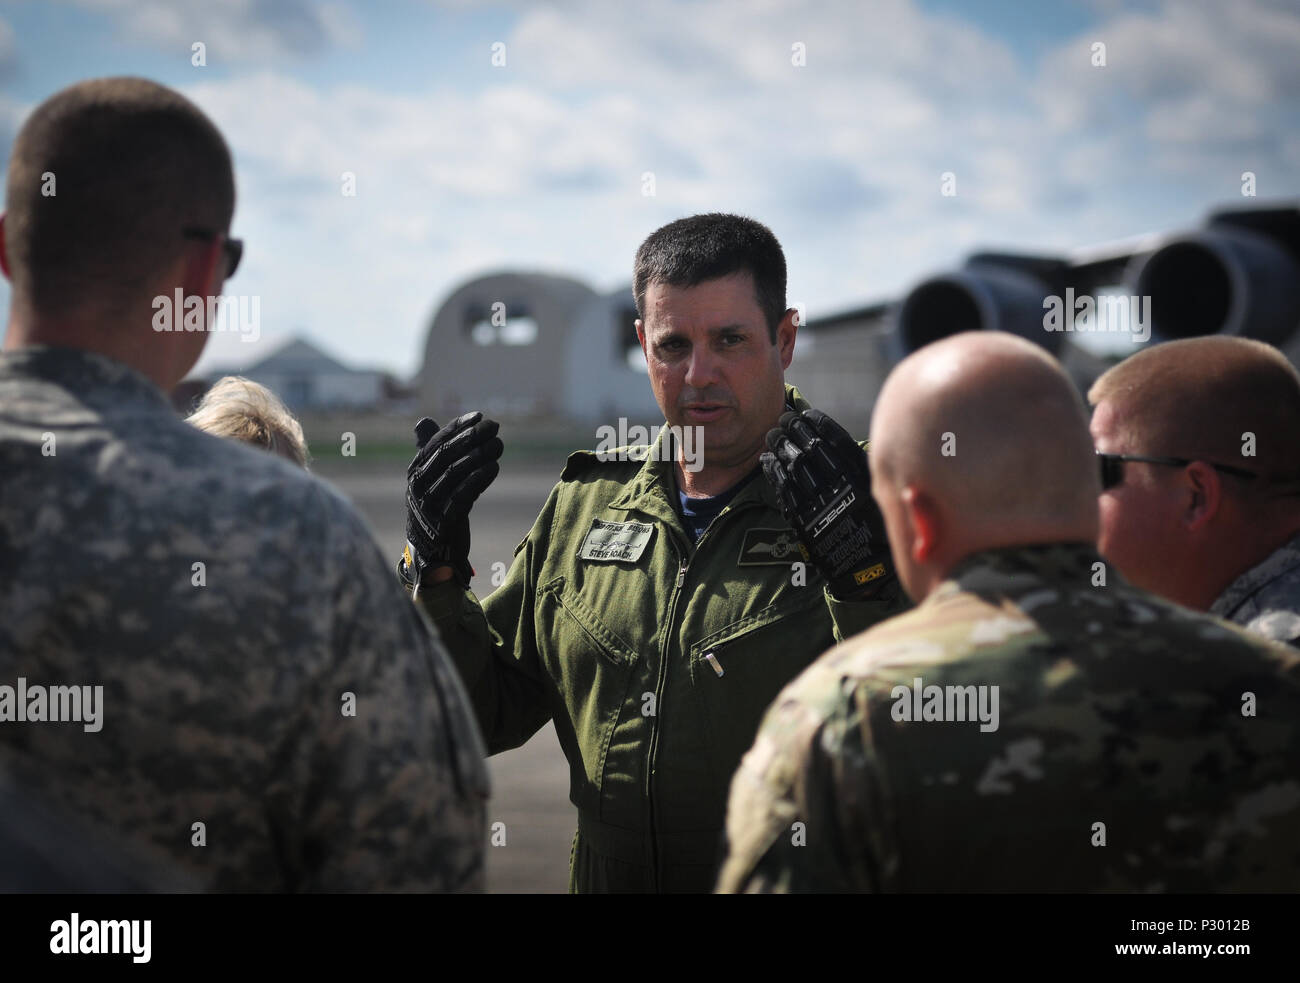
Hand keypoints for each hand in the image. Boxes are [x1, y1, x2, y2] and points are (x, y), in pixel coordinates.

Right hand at [404, 412, 502, 589]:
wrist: (433, 550)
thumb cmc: (436, 507)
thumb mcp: (432, 479)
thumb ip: (430, 452)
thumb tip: (422, 421)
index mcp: (415, 471)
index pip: (435, 443)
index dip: (456, 427)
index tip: (478, 416)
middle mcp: (418, 486)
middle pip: (445, 455)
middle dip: (471, 438)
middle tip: (494, 427)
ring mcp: (429, 505)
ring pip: (455, 473)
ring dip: (479, 456)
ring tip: (498, 445)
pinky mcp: (443, 522)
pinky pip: (462, 496)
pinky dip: (479, 479)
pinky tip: (494, 467)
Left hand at [760, 408, 892, 598]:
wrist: (867, 572)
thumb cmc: (878, 530)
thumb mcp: (880, 493)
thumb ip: (862, 468)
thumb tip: (842, 442)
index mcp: (863, 479)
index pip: (836, 441)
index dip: (819, 424)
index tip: (807, 414)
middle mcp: (841, 489)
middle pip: (811, 449)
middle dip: (795, 430)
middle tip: (783, 419)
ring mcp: (820, 504)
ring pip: (795, 467)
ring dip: (780, 446)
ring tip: (772, 434)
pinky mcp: (804, 521)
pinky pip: (784, 491)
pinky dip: (773, 472)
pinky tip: (767, 459)